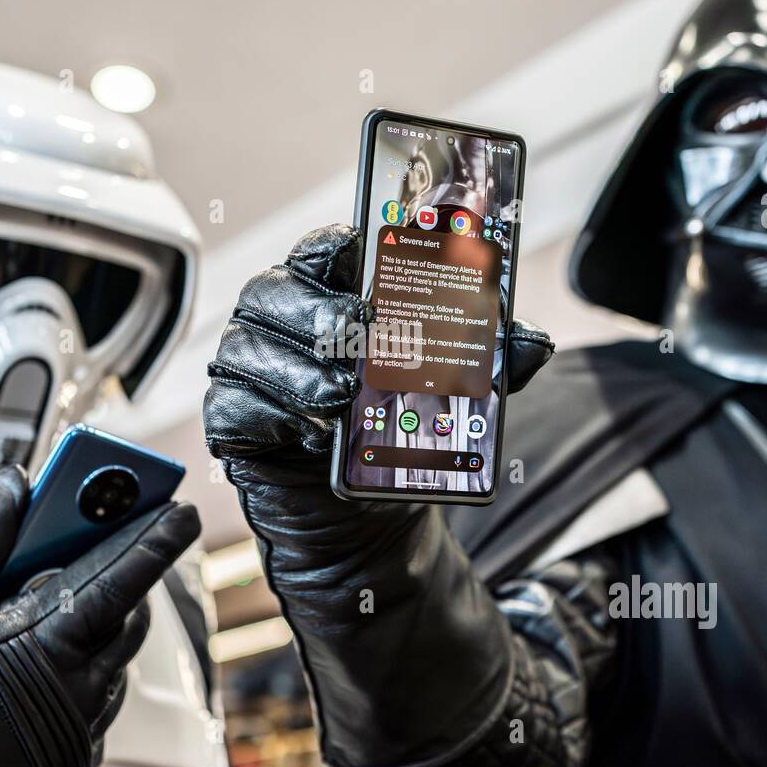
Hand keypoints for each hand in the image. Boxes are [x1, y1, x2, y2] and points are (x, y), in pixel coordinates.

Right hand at [0, 467, 199, 766]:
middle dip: (135, 574)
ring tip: (75, 596)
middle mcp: (67, 686)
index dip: (154, 541)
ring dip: (108, 623)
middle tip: (138, 537)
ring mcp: (75, 725)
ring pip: (118, 658)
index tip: (178, 512)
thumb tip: (11, 490)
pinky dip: (92, 669)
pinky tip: (56, 655)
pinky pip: (103, 699)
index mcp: (32, 640)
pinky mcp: (75, 753)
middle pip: (129, 615)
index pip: (116, 578)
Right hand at [203, 223, 553, 766]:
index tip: (359, 247)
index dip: (333, 245)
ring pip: (252, 348)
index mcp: (329, 296)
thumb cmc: (396, 435)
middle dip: (319, 312)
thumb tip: (534, 341)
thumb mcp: (450, 394)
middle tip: (361, 335)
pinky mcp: (232, 423)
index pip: (320, 253)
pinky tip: (311, 431)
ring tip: (341, 396)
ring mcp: (250, 372)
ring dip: (300, 370)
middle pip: (276, 291)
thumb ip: (486, 363)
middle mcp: (280, 325)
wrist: (365, 520)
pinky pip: (234, 406)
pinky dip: (273, 413)